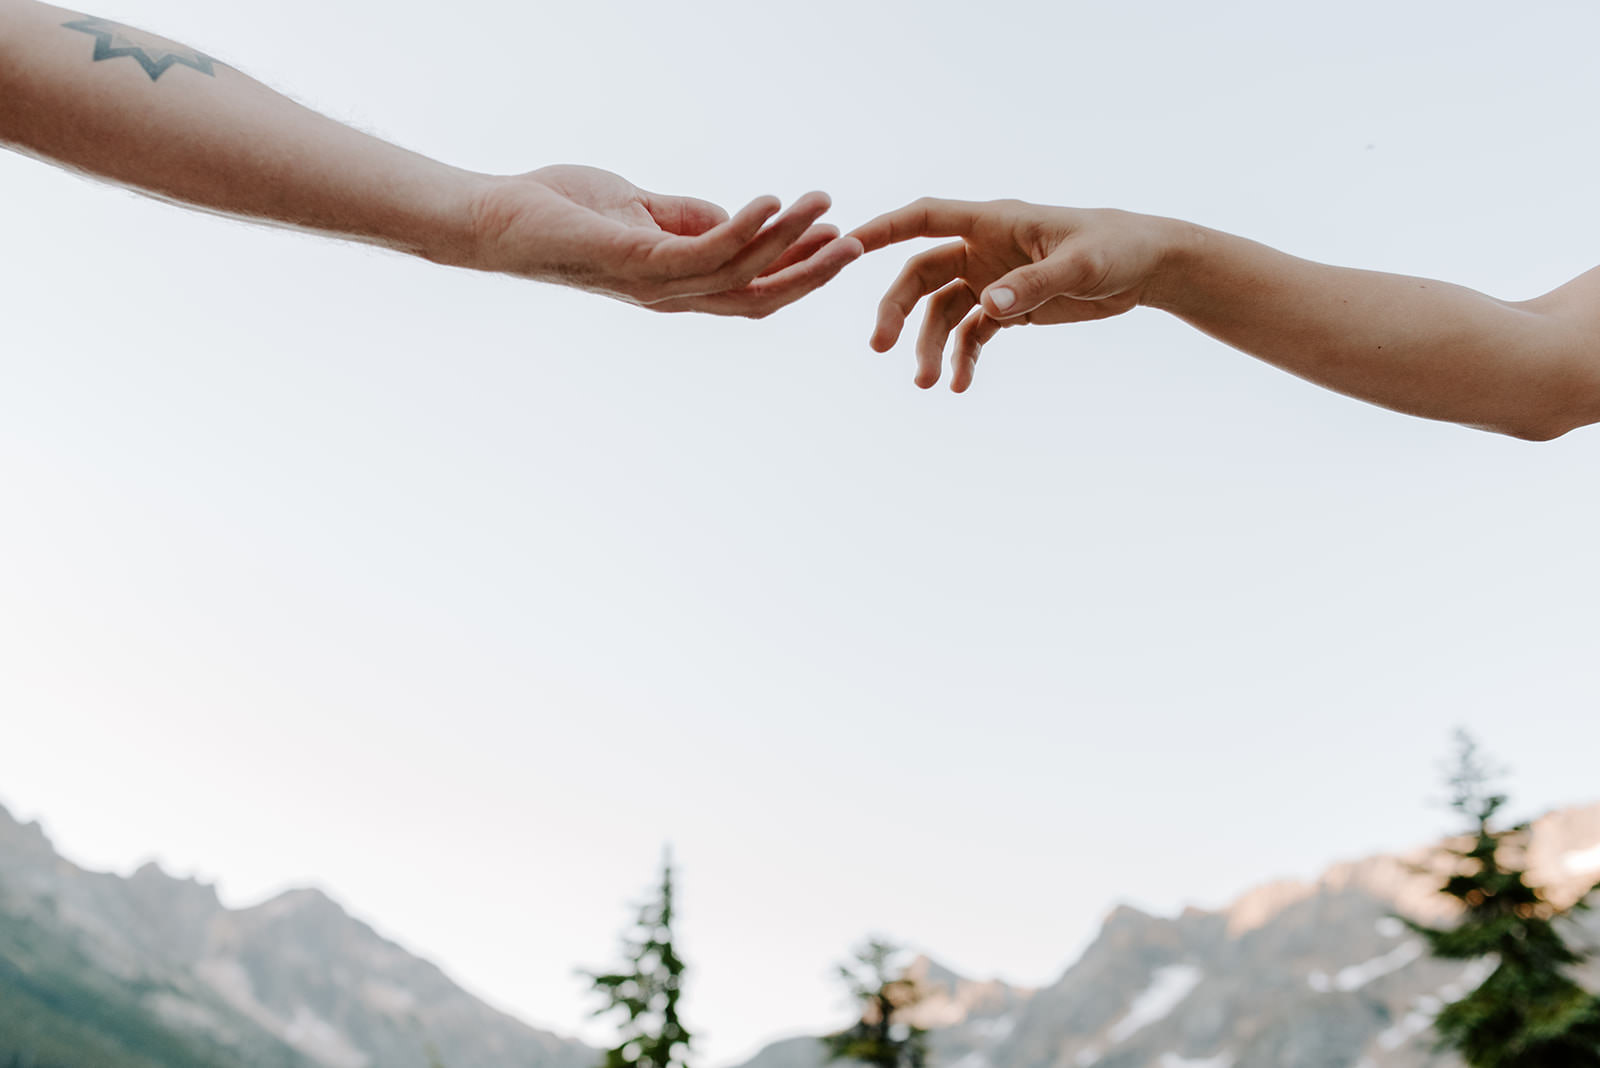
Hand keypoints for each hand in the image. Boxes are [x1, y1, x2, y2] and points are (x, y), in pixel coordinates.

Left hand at [467, 165, 862, 316]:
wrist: (496, 218)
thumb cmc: (560, 211)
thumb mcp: (641, 208)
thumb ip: (689, 216)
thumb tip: (741, 217)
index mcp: (677, 286)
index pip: (753, 289)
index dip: (799, 272)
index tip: (840, 242)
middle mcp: (672, 296)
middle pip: (760, 297)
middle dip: (811, 273)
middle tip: (858, 244)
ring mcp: (655, 285)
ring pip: (741, 274)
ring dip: (788, 240)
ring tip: (823, 206)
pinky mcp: (636, 262)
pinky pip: (704, 251)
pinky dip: (743, 229)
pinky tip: (770, 201)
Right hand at [851, 198, 1176, 389]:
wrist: (1148, 266)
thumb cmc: (1117, 246)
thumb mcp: (1080, 264)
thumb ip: (1033, 284)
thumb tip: (989, 304)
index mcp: (992, 223)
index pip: (923, 218)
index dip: (882, 229)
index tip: (846, 245)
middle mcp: (982, 248)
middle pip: (920, 275)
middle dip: (897, 309)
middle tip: (882, 347)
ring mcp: (992, 278)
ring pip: (941, 312)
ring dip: (930, 346)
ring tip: (928, 384)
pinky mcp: (1009, 306)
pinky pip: (972, 335)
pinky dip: (962, 359)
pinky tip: (959, 385)